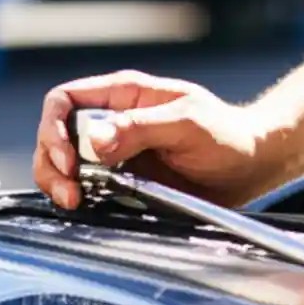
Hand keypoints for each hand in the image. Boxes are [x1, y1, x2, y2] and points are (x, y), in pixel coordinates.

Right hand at [33, 70, 287, 208]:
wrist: (251, 166)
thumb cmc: (227, 135)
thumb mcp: (188, 123)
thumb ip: (140, 128)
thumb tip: (95, 139)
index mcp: (123, 96)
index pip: (64, 100)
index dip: (55, 128)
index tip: (71, 160)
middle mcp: (111, 122)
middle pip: (54, 136)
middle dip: (52, 164)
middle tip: (70, 192)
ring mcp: (113, 153)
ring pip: (62, 165)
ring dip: (58, 184)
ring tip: (74, 202)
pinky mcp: (120, 181)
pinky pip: (84, 187)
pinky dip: (77, 198)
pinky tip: (87, 208)